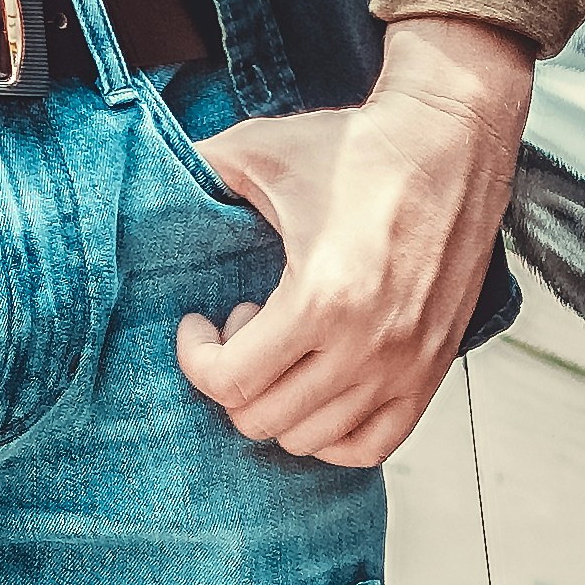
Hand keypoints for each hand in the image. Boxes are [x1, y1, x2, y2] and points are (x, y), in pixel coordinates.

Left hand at [176, 18, 530, 470]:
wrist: (450, 139)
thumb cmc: (355, 147)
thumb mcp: (259, 152)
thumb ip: (194, 174)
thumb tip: (135, 186)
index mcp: (323, 299)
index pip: (231, 383)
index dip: (196, 359)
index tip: (196, 323)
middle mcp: (370, 346)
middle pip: (265, 419)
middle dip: (234, 377)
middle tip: (243, 325)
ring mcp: (407, 366)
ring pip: (312, 439)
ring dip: (280, 399)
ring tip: (284, 345)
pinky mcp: (432, 370)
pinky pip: (371, 446)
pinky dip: (331, 432)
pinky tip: (317, 383)